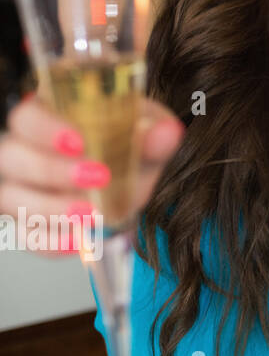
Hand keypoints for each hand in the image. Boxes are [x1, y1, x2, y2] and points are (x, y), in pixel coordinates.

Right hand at [0, 94, 183, 252]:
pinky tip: (78, 241)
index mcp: (50, 114)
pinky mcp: (27, 220)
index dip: (45, 128)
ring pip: (13, 196)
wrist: (136, 173)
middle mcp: (25, 147)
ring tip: (93, 212)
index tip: (80, 141)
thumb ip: (154, 134)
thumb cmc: (132, 141)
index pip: (27, 116)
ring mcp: (22, 184)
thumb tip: (165, 133)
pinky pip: (26, 235)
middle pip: (11, 156)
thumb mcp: (148, 132)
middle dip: (52, 170)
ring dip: (52, 208)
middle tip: (97, 177)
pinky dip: (50, 241)